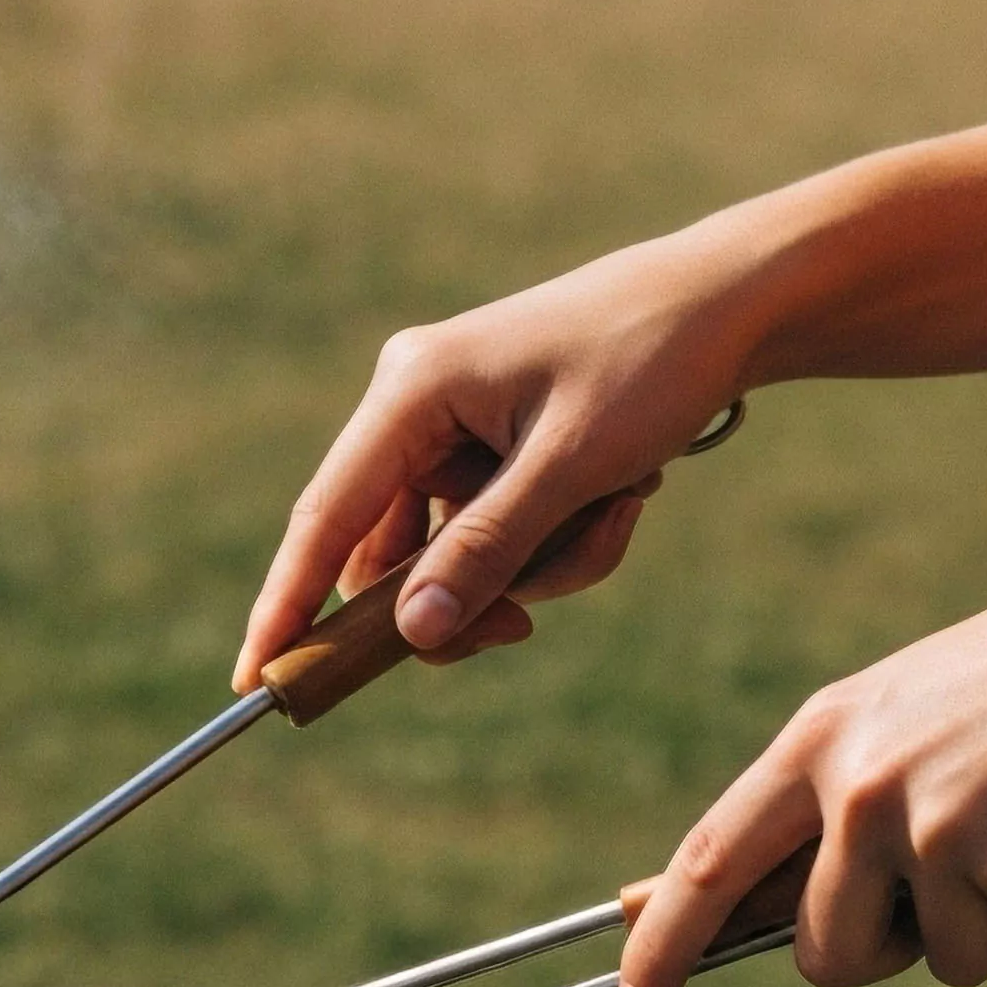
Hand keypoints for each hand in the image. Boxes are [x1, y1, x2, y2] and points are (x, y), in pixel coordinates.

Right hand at [235, 226, 774, 688]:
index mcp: (411, 391)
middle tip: (522, 629)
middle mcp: (418, 406)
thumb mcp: (569, 468)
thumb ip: (485, 553)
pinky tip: (624, 495)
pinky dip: (562, 541)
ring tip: (619, 508)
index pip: (325, 518)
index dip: (288, 605)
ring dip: (541, 565)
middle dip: (472, 594)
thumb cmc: (649, 365)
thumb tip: (410, 634)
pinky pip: (506, 533)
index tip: (255, 682)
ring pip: (462, 555)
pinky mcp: (501, 446)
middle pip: (396, 555)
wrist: (732, 304)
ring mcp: (459, 428)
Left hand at [618, 510, 986, 986]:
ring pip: (941, 962)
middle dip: (889, 945)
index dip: (663, 943)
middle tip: (966, 863)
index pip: (712, 860)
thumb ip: (832, 803)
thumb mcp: (907, 714)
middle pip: (827, 955)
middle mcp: (859, 786)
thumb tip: (744, 908)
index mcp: (823, 739)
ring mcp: (932, 829)